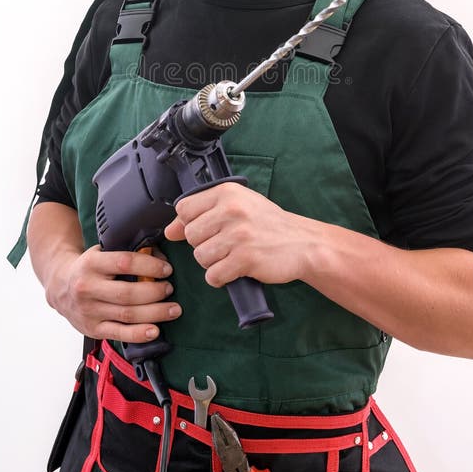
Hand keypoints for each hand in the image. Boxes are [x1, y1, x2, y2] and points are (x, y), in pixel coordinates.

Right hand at [46, 245, 181, 342]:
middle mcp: (88, 288)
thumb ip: (127, 254)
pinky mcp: (92, 329)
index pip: (125, 263)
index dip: (149, 266)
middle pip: (128, 293)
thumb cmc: (89, 268)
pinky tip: (155, 330)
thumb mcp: (102, 252)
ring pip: (127, 315)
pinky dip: (139, 334)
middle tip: (169, 289)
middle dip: (155, 292)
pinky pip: (119, 334)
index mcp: (92, 264)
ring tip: (173, 309)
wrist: (60, 286)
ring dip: (155, 313)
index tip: (166, 269)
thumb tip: (159, 258)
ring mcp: (89, 311)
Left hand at [164, 182, 309, 287]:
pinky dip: (221, 278)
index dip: (191, 223)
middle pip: (191, 236)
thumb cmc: (267, 224)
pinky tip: (236, 270)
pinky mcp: (245, 259)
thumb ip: (202, 215)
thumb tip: (169, 231)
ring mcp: (239, 235)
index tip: (209, 228)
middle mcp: (231, 210)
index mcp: (227, 192)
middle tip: (226, 245)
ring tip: (232, 256)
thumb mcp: (236, 207)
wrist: (302, 243)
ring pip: (200, 258)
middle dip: (204, 245)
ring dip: (214, 263)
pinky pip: (214, 276)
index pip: (184, 209)